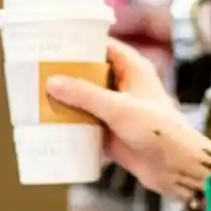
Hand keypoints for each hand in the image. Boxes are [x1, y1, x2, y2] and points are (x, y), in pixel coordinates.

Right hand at [46, 39, 210, 198]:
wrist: (174, 168)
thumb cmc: (158, 130)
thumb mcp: (119, 108)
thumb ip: (85, 95)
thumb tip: (52, 82)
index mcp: (133, 69)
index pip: (103, 47)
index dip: (80, 43)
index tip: (54, 42)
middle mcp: (123, 86)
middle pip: (89, 73)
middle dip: (66, 73)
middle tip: (38, 69)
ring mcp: (116, 110)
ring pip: (84, 99)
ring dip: (65, 99)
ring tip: (36, 93)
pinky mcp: (110, 132)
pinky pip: (84, 123)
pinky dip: (69, 122)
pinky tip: (48, 122)